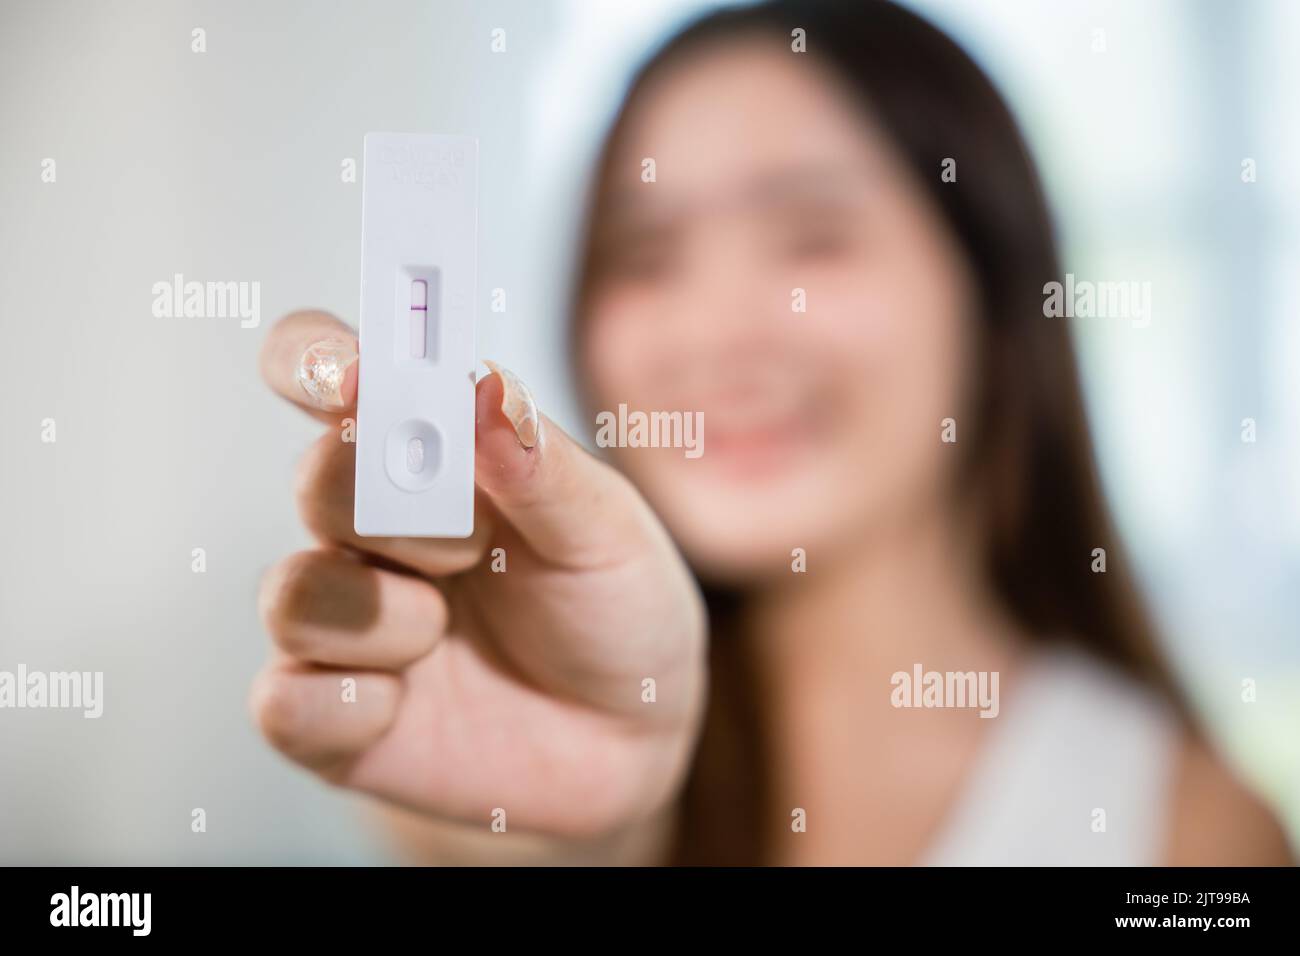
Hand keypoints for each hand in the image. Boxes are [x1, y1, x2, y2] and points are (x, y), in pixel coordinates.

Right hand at [251, 310, 706, 841]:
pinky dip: (354, 706)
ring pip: (292, 596)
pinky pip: (287, 702)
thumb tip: (485, 384)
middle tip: (475, 548)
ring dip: (383, 617)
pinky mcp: (330, 716)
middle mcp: (372, 528)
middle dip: (397, 515)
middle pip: (315, 480)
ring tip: (446, 634)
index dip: (317, 360)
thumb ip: (542, 464)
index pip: (333, 376)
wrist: (627, 745)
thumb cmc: (612, 611)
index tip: (350, 377)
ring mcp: (344, 621)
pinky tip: (407, 704)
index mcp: (431, 454)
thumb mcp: (607, 534)